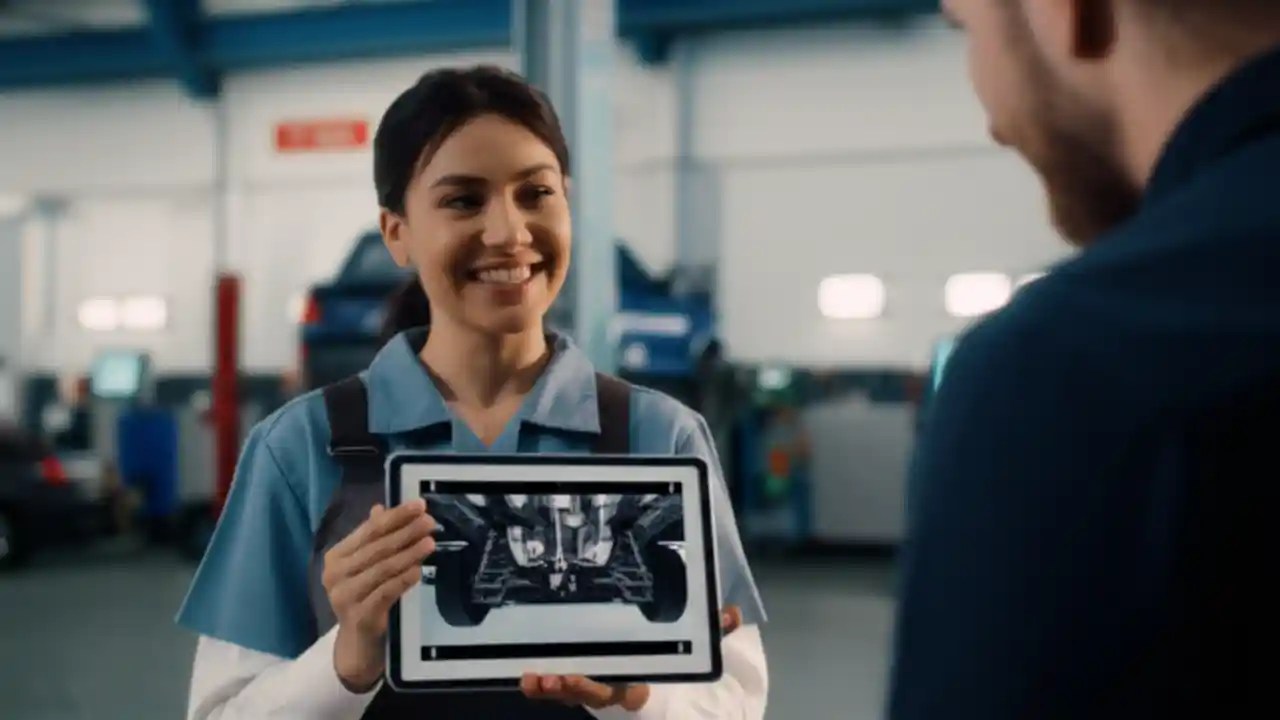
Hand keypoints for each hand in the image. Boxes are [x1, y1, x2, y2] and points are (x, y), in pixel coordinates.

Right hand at [322, 499, 435, 691]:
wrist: (357, 642)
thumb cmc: (364, 597)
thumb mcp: (366, 566)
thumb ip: (372, 539)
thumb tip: (381, 508)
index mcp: (336, 556)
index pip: (369, 530)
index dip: (395, 516)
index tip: (419, 505)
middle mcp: (335, 574)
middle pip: (376, 547)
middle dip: (406, 532)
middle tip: (429, 522)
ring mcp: (344, 596)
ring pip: (382, 569)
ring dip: (408, 554)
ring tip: (430, 543)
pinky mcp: (359, 616)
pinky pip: (385, 593)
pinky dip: (403, 580)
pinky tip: (418, 571)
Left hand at [520, 605, 744, 709]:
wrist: (671, 689)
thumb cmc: (679, 664)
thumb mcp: (698, 648)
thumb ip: (713, 633)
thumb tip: (732, 614)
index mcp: (642, 685)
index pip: (620, 690)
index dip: (595, 687)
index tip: (576, 680)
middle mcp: (616, 691)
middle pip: (589, 695)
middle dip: (570, 689)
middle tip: (550, 679)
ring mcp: (596, 688)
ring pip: (570, 695)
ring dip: (549, 691)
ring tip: (533, 680)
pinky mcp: (581, 681)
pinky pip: (560, 689)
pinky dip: (543, 688)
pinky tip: (527, 678)